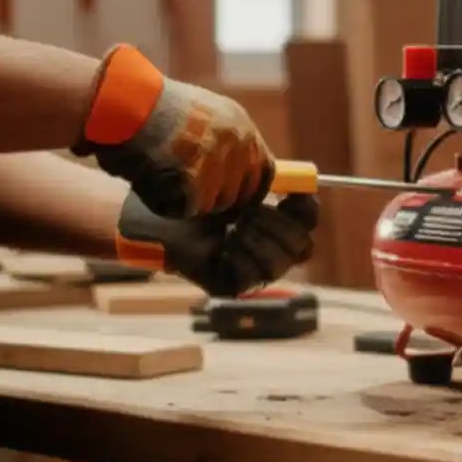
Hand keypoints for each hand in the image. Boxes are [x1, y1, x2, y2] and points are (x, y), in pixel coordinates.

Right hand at [74, 44, 272, 218]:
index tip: (233, 200)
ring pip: (213, 205)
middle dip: (218, 200)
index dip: (247, 190)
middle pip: (240, 194)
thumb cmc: (147, 106)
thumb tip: (237, 173)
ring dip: (190, 201)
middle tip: (189, 193)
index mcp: (240, 123)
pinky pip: (189, 209)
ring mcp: (219, 161)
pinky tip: (151, 182)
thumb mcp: (199, 111)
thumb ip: (222, 139)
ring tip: (162, 176)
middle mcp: (237, 142)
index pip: (264, 171)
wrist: (122, 101)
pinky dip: (169, 204)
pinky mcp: (197, 180)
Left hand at [114, 190, 317, 296]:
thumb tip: (297, 180)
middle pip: (303, 247)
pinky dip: (238, 258)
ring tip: (232, 227)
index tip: (288, 194)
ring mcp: (251, 269)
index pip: (308, 219)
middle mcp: (268, 246)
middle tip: (249, 212)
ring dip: (258, 242)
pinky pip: (251, 278)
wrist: (153, 212)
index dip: (306, 208)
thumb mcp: (232, 176)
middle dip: (278, 226)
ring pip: (280, 265)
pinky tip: (221, 246)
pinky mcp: (230, 285)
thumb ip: (264, 177)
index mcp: (273, 217)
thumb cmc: (190, 191)